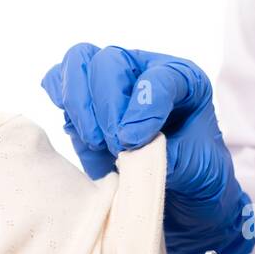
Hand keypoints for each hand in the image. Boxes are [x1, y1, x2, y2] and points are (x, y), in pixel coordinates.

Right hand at [41, 43, 254, 253]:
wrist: (181, 193)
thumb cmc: (194, 173)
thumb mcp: (195, 167)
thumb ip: (166, 153)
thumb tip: (127, 143)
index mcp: (184, 78)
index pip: (159, 76)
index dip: (143, 106)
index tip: (135, 141)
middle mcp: (144, 69)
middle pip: (110, 61)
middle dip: (108, 106)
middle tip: (116, 146)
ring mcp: (110, 82)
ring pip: (79, 62)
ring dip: (80, 104)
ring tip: (96, 142)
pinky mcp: (84, 100)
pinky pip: (59, 81)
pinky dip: (60, 98)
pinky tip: (76, 128)